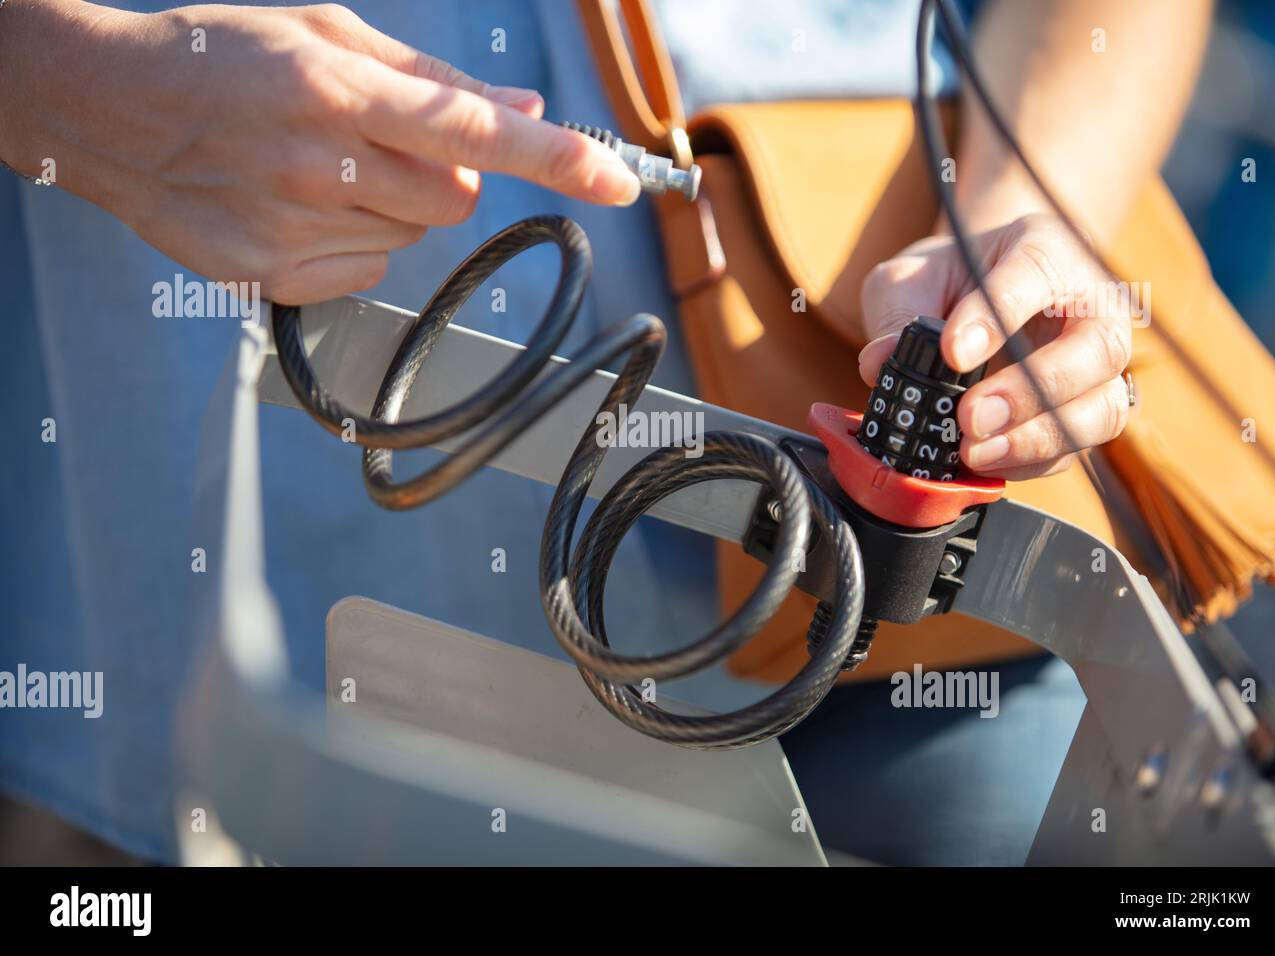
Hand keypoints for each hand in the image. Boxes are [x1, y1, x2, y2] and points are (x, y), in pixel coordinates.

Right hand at [0, 1, 642, 302]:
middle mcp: (321, 168)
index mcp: (338, 94)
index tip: (613, 180)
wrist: (103, 110)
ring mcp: (294, 230)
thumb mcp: (323, 34)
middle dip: (443, 174)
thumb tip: (520, 111)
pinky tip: (300, 206)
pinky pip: (368, 272)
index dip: (554, 159)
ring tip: (322, 168)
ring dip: (392, 206)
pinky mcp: (274, 277)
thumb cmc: (216, 57)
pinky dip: (354, 243)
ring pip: (413, 237)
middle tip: (378, 142)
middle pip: (455, 199)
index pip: (474, 134)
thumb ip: (431, 79)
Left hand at [858, 214, 1133, 480]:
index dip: (997, 314)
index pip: (1038, 271)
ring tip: (973, 451)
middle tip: (970, 415)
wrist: (978, 291)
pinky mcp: (1082, 416)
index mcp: (1048, 251)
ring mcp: (1096, 368)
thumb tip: (881, 363)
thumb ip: (896, 311)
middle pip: (1097, 350)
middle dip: (1032, 392)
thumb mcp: (912, 276)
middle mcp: (1092, 308)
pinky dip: (1027, 463)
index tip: (952, 353)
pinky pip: (1073, 449)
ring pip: (1101, 410)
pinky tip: (981, 462)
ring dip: (1036, 439)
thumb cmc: (949, 278)